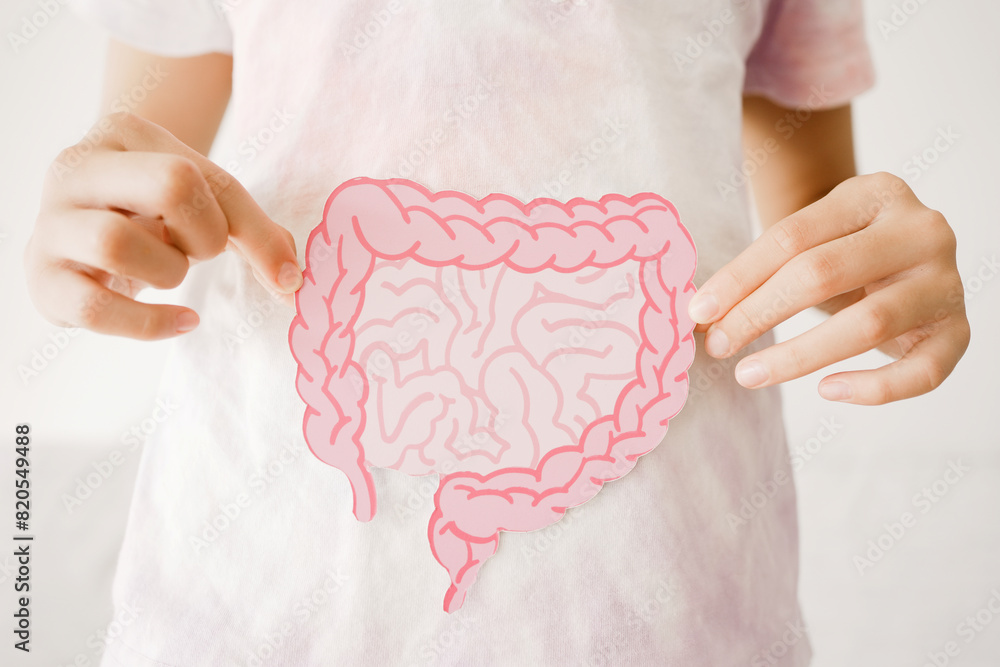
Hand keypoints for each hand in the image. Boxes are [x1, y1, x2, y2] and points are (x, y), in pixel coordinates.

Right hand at [24, 112, 301, 339]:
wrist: (87, 231)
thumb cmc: (152, 212)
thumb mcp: (206, 202)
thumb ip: (253, 230)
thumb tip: (291, 282)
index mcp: (122, 134)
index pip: (200, 175)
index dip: (248, 228)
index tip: (282, 271)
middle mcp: (76, 168)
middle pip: (168, 187)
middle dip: (205, 234)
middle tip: (201, 252)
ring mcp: (51, 223)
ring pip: (116, 243)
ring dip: (168, 271)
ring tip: (170, 271)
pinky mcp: (42, 278)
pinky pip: (94, 309)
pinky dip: (150, 324)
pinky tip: (182, 320)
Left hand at [687, 172, 970, 404]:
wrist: (903, 259)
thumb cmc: (843, 249)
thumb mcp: (813, 236)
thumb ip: (766, 264)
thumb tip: (702, 314)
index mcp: (874, 193)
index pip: (793, 236)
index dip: (739, 277)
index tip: (699, 312)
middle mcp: (920, 230)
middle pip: (824, 274)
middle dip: (759, 314)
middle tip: (718, 345)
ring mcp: (946, 281)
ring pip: (868, 324)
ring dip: (798, 356)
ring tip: (749, 374)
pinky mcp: (958, 331)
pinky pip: (921, 372)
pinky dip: (872, 389)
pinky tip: (826, 390)